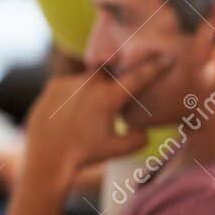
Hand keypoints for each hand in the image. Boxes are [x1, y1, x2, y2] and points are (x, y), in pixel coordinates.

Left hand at [23, 53, 171, 179]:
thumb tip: (143, 128)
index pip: (138, 77)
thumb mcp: (119, 149)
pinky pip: (70, 84)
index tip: (167, 57)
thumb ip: (139, 137)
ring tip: (83, 116)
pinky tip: (69, 114)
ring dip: (92, 91)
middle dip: (113, 83)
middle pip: (110, 74)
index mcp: (108, 98)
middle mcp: (88, 84)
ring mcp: (68, 82)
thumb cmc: (85, 155)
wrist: (46, 157)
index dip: (155, 66)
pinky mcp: (53, 85)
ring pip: (89, 80)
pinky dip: (74, 95)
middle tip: (109, 101)